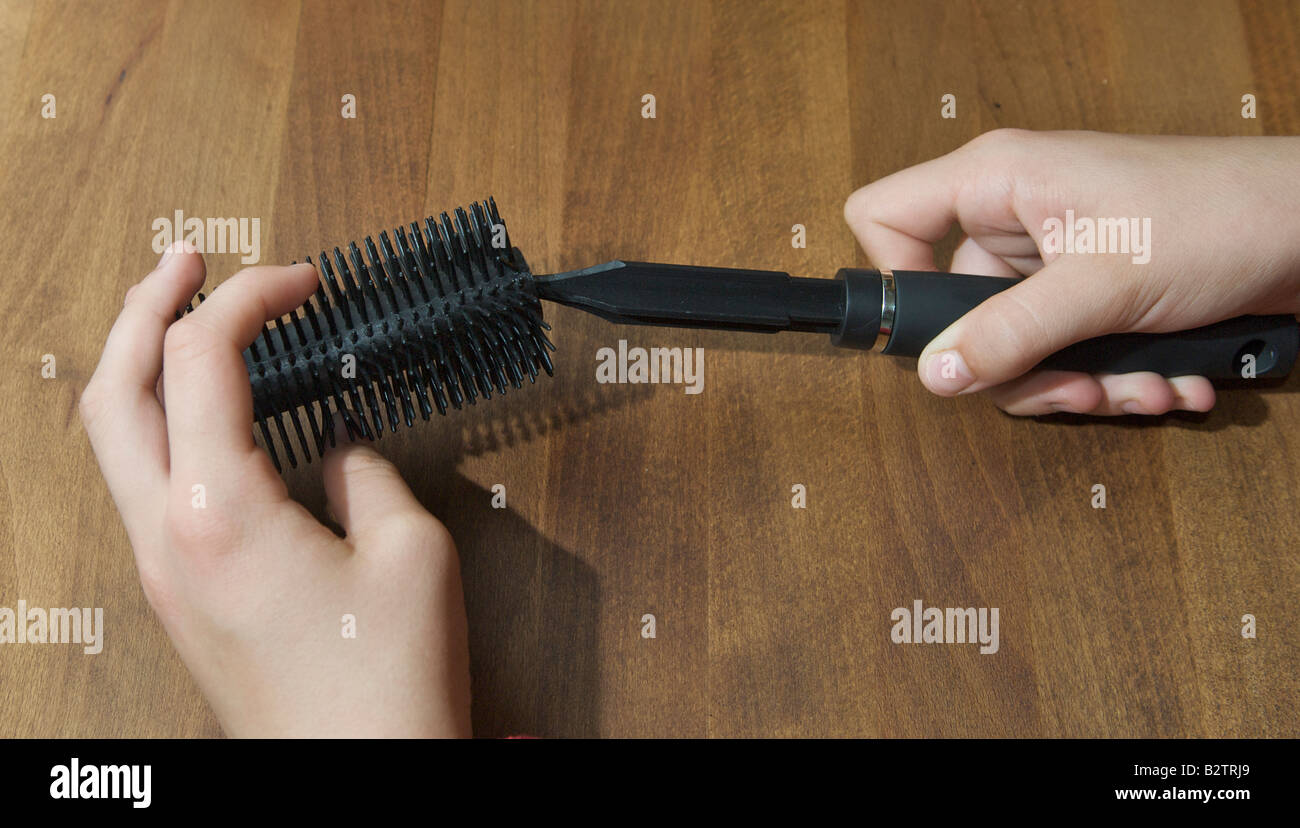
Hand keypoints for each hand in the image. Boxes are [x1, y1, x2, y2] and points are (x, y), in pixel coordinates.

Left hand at [79, 243, 470, 736]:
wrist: (361, 780)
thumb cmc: (386, 687)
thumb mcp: (410, 554)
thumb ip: (366, 476)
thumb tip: (337, 451)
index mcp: (221, 515)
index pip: (202, 360)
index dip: (249, 298)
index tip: (301, 281)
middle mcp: (168, 540)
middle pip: (111, 392)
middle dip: (142, 307)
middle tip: (186, 260)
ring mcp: (163, 573)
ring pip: (114, 441)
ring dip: (141, 366)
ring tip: (184, 320)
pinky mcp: (180, 598)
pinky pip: (146, 486)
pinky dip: (162, 425)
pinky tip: (209, 416)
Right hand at [844, 129, 1299, 414]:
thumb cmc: (1220, 216)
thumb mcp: (1101, 286)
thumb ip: (1009, 335)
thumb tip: (936, 375)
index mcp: (995, 183)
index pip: (885, 217)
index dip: (892, 280)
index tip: (938, 338)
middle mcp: (1014, 217)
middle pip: (959, 313)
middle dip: (1023, 370)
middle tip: (1075, 390)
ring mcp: (1053, 256)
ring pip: (1018, 346)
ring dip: (1079, 387)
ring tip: (1141, 389)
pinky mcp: (1090, 288)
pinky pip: (1065, 351)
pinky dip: (1111, 379)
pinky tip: (1166, 381)